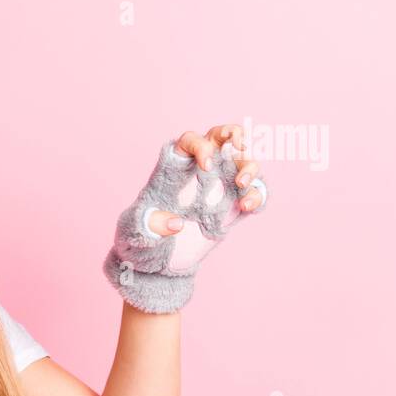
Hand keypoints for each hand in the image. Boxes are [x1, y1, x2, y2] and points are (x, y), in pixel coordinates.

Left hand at [103, 124, 269, 312]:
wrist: (158, 261)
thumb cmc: (142, 237)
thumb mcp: (138, 230)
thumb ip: (152, 224)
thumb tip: (175, 224)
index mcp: (174, 168)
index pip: (189, 141)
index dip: (200, 146)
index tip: (206, 166)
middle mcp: (200, 171)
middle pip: (221, 138)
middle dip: (235, 135)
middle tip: (242, 146)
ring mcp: (219, 186)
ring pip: (243, 162)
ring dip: (249, 167)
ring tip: (242, 184)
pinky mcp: (233, 207)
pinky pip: (253, 192)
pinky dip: (257, 195)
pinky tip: (249, 206)